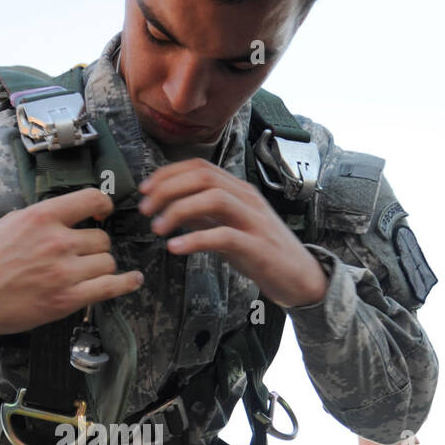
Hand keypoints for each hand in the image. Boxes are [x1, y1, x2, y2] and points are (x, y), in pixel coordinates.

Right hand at [0, 188, 142, 338]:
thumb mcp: (6, 224)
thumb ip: (38, 221)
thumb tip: (63, 220)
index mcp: (40, 216)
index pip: (89, 200)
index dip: (102, 206)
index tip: (104, 211)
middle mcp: (56, 241)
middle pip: (101, 239)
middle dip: (96, 246)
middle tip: (85, 255)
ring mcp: (63, 272)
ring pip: (107, 262)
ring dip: (102, 267)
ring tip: (92, 272)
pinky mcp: (65, 299)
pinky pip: (110, 288)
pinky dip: (126, 284)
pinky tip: (133, 280)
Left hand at [138, 159, 327, 307]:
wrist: (300, 277)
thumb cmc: (262, 251)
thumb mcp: (229, 226)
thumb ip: (204, 214)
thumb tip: (172, 204)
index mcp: (239, 190)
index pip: (200, 167)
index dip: (168, 174)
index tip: (144, 190)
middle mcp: (247, 199)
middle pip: (203, 177)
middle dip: (167, 189)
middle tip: (145, 209)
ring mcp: (254, 221)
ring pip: (214, 198)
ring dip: (178, 210)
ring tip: (157, 228)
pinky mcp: (257, 247)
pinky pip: (224, 236)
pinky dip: (195, 240)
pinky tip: (175, 248)